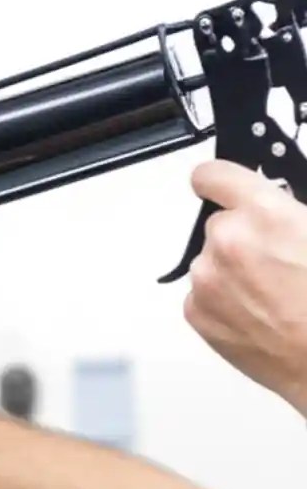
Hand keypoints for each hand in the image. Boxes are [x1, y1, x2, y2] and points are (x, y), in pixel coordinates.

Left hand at [186, 160, 306, 414]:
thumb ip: (291, 213)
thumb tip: (275, 208)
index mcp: (265, 214)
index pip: (213, 175)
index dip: (218, 181)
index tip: (217, 185)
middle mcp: (227, 240)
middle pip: (220, 223)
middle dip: (244, 237)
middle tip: (278, 261)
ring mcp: (207, 278)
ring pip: (212, 260)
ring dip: (234, 270)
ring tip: (274, 295)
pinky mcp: (196, 311)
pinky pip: (205, 293)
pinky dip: (225, 300)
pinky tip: (260, 313)